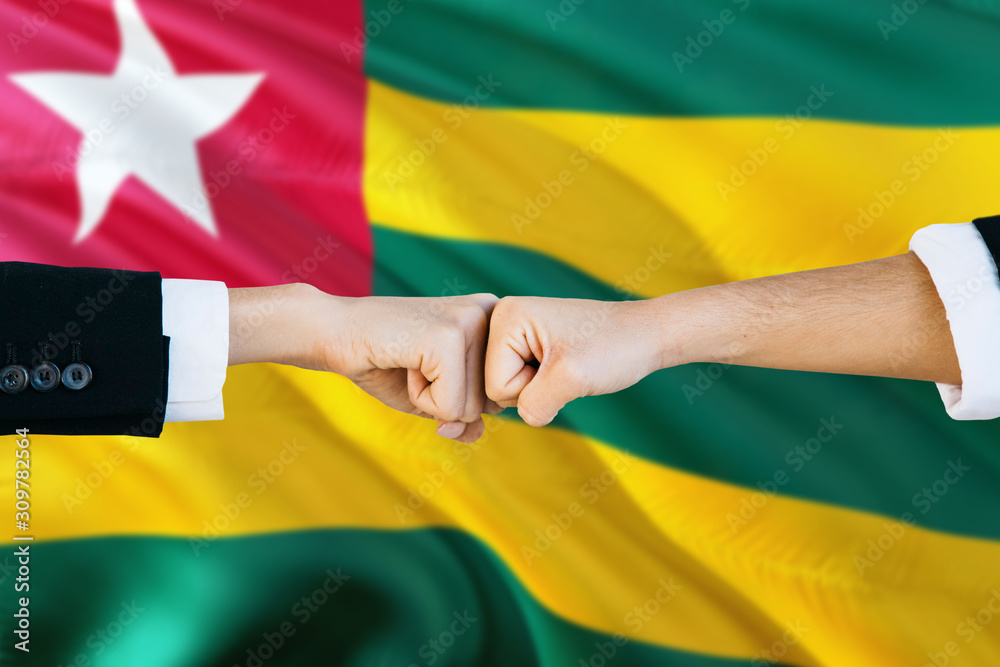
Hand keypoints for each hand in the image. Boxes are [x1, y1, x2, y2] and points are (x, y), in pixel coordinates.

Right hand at [315, 293, 500, 442]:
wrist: (335, 332)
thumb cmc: (385, 362)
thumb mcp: (434, 395)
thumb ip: (464, 416)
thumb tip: (477, 432)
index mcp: (494, 320)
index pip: (500, 395)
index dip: (457, 397)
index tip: (427, 364)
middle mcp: (490, 312)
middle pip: (490, 403)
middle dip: (446, 401)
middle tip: (415, 363)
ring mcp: (470, 322)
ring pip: (471, 409)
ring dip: (430, 400)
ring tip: (409, 361)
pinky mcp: (448, 338)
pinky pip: (450, 406)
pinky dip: (420, 398)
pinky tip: (404, 362)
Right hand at [484, 297, 664, 426]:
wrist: (646, 335)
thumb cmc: (615, 348)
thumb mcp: (571, 379)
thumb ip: (534, 405)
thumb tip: (524, 416)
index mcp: (504, 316)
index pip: (494, 384)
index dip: (532, 388)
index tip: (563, 365)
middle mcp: (502, 318)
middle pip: (496, 387)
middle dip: (533, 389)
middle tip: (566, 366)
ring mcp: (515, 331)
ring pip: (510, 389)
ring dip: (542, 388)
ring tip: (568, 365)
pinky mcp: (528, 343)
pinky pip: (523, 383)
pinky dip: (547, 385)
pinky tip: (566, 367)